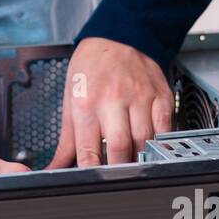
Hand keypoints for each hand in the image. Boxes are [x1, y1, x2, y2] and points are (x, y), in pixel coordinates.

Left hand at [47, 37, 173, 168]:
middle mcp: (113, 99)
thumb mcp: (70, 100)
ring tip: (132, 165)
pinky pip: (164, 128)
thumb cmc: (90, 68)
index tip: (92, 182)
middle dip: (117, 170)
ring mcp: (140, 97)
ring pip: (144, 141)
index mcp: (86, 103)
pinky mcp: (160, 96)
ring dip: (139, 159)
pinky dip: (159, 143)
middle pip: (119, 147)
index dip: (90, 172)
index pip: (88, 150)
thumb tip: (54, 167)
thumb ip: (66, 140)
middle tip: (115, 179)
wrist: (117, 36)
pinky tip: (152, 148)